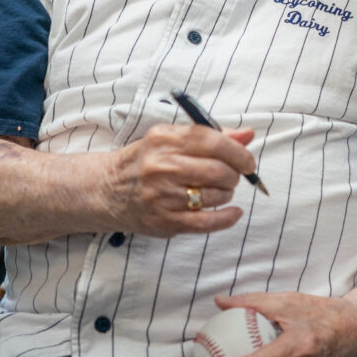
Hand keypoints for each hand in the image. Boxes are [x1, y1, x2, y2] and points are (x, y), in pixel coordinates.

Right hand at [103, 124, 254, 236]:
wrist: (108, 190)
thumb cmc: (148, 162)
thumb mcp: (172, 140)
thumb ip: (212, 135)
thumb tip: (248, 135)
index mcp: (164, 139)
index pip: (212, 141)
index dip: (238, 152)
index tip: (248, 161)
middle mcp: (161, 166)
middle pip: (217, 170)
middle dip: (234, 175)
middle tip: (232, 177)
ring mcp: (161, 195)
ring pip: (215, 195)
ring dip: (226, 194)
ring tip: (219, 190)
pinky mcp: (164, 220)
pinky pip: (206, 222)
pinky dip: (226, 218)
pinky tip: (233, 213)